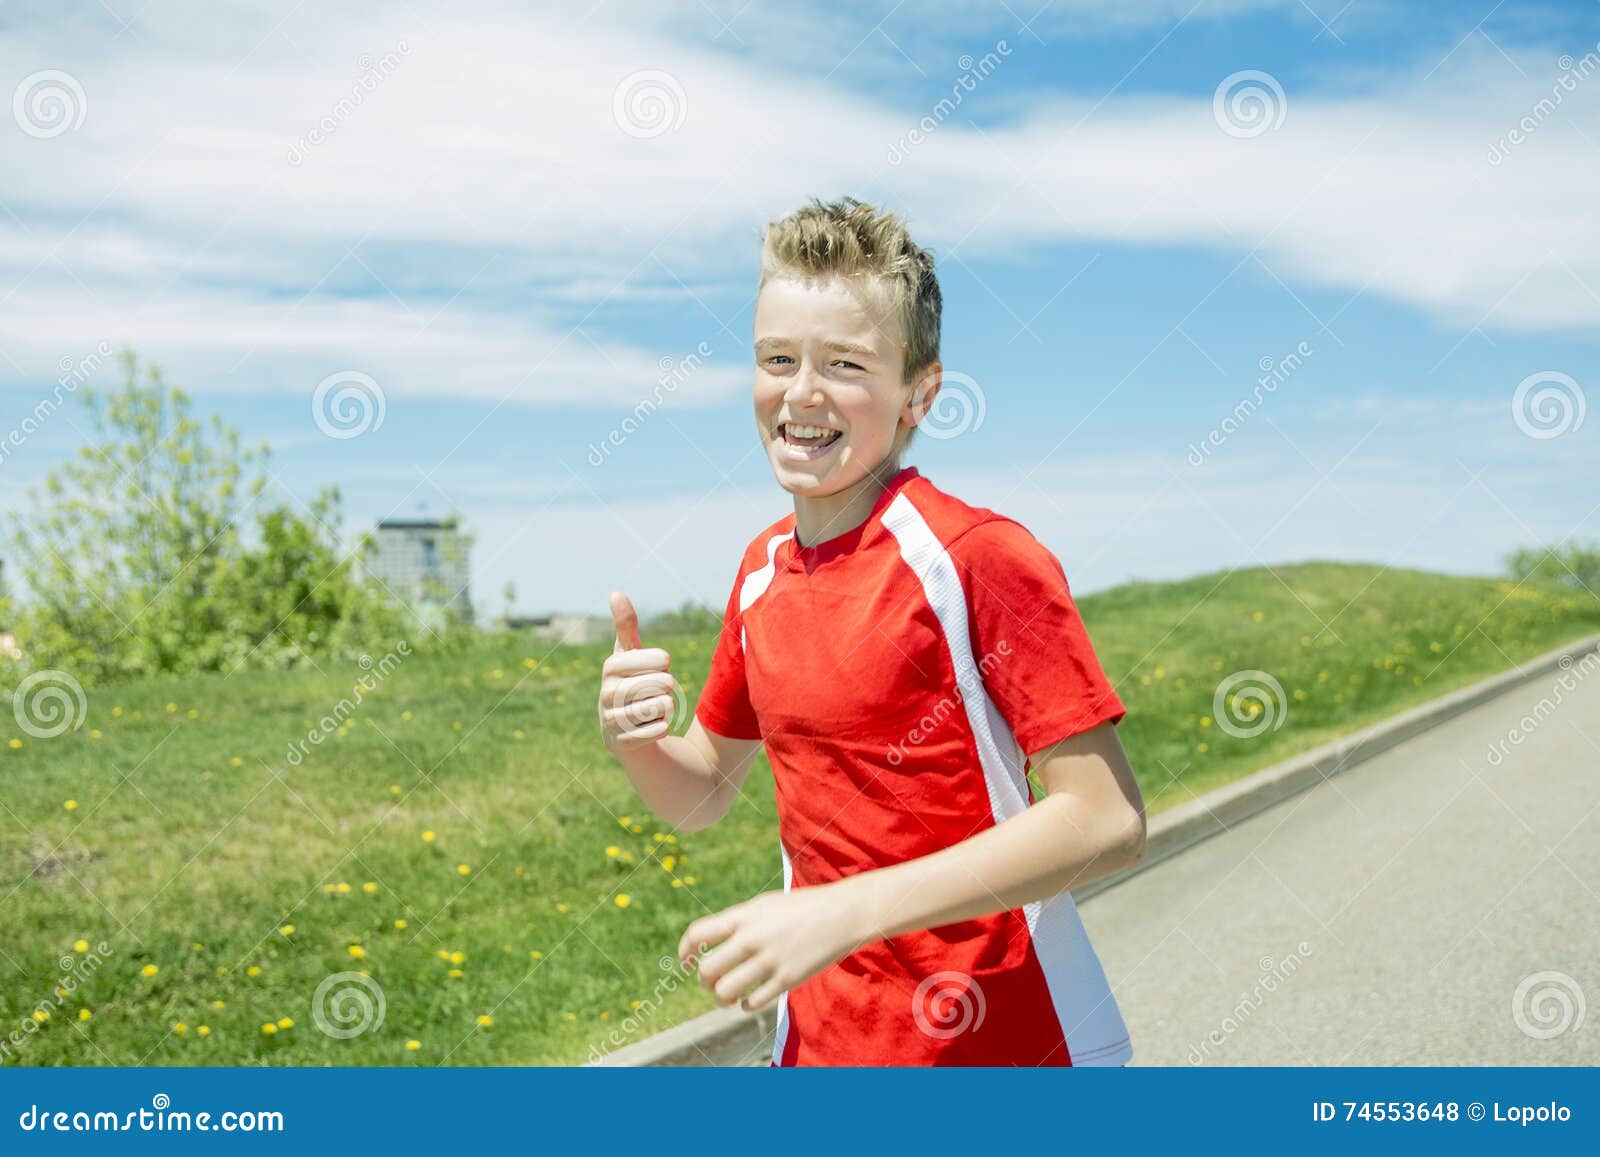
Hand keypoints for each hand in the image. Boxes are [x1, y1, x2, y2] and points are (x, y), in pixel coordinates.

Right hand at [598, 591, 678, 750]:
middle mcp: (606, 692)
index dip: (665, 663)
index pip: (661, 660)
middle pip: (664, 683)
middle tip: (652, 692)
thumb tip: (615, 592)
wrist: (622, 729)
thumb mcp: (629, 653)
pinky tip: (649, 726)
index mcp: (611, 666)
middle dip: (666, 688)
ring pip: (664, 706)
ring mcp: (611, 719)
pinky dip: (662, 727)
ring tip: (650, 708)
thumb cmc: (630, 682)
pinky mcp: (621, 743)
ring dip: (665, 708)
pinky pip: (660, 730)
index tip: (657, 666)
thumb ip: (625, 625)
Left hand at [678, 884, 868, 1012]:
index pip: (698, 933)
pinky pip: (752, 1002)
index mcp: (744, 915)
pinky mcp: (787, 980)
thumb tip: (711, 942)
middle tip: (710, 981)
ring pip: (725, 991)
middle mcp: (753, 938)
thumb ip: (738, 922)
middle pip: (707, 969)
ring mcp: (770, 960)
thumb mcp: (765, 905)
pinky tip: (747, 1002)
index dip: (684, 950)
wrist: (842, 914)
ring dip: (720, 997)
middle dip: (703, 980)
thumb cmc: (801, 909)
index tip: (685, 961)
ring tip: (725, 996)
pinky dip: (744, 1006)